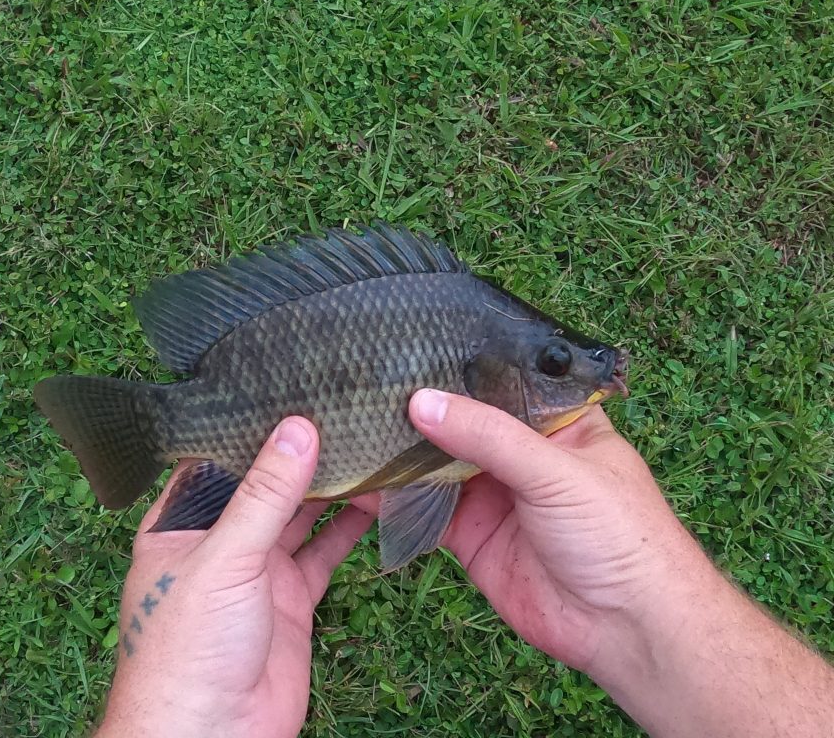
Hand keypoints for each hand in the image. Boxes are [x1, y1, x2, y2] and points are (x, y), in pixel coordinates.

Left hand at [96, 417, 374, 737]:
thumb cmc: (187, 649)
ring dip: (329, 487)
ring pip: (298, 516)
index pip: (216, 460)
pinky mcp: (291, 600)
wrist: (212, 736)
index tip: (287, 388)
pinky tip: (374, 499)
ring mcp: (257, 572)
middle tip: (339, 409)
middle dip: (297, 453)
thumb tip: (297, 429)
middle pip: (263, 485)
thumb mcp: (224, 559)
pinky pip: (322, 554)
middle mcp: (218, 542)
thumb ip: (264, 495)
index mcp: (180, 524)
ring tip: (364, 443)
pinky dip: (347, 530)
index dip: (249, 427)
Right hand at [379, 392, 833, 737]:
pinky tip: (356, 478)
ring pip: (435, 462)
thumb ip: (490, 436)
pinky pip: (424, 507)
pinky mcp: (469, 534)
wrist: (624, 629)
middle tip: (363, 381)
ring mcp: (492, 492)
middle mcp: (520, 452)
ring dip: (399, 449)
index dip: (459, 364)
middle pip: (461, 420)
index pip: (501, 379)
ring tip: (349, 421)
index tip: (407, 343)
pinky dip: (393, 497)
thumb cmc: (618, 535)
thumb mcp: (556, 470)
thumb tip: (423, 402)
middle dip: (420, 407)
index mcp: (555, 421)